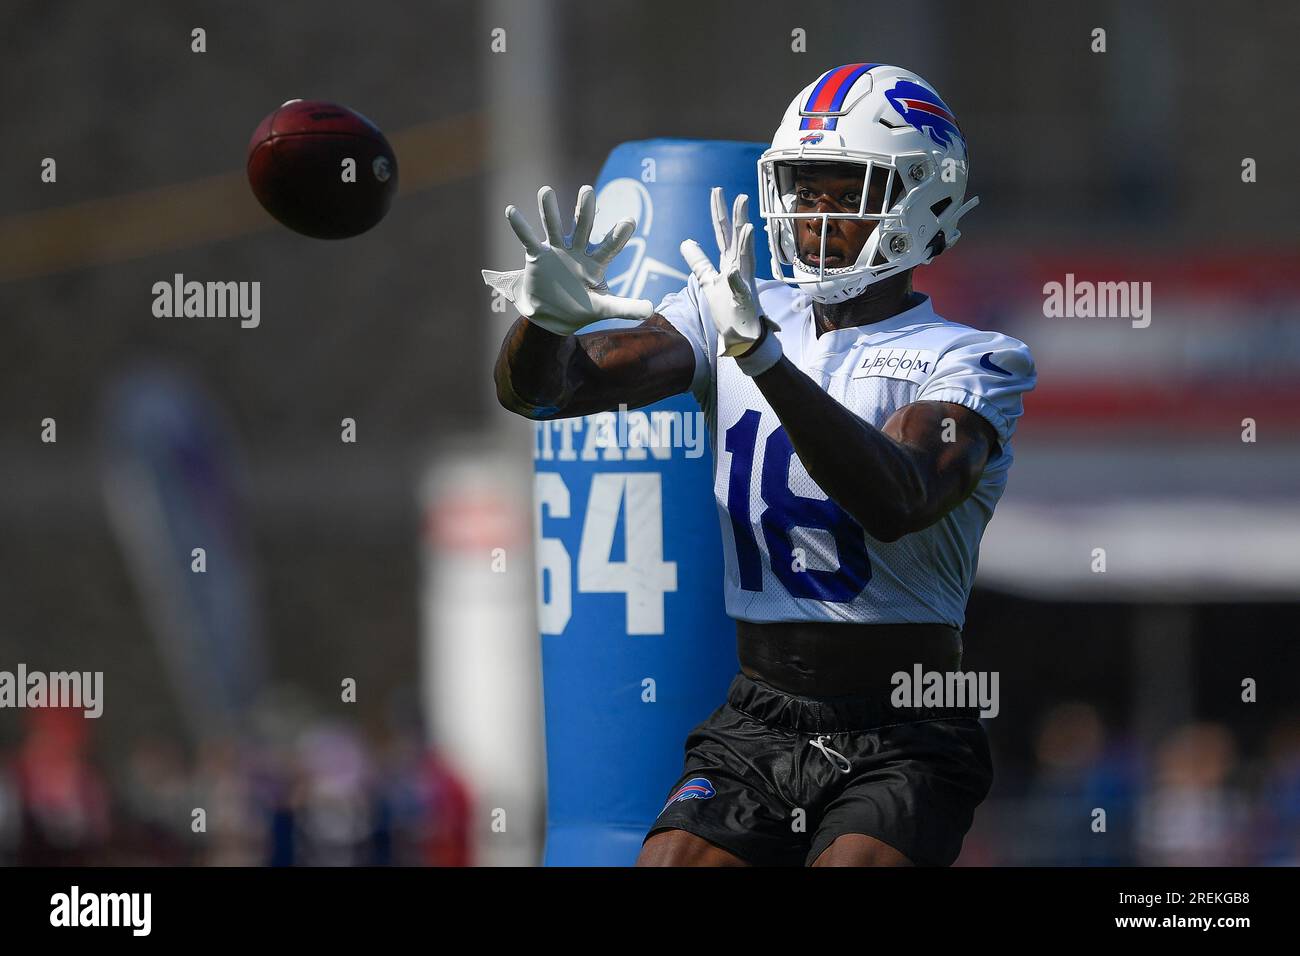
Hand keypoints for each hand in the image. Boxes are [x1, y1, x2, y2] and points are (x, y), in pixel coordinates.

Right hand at [482, 185, 653, 335]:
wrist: (551, 316)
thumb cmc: (580, 309)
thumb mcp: (604, 308)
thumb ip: (626, 307)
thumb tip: (652, 310)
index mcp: (595, 263)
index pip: (609, 247)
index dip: (618, 235)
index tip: (630, 220)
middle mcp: (577, 251)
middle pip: (583, 227)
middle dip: (584, 210)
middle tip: (587, 191)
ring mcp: (557, 251)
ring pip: (553, 226)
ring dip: (549, 210)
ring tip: (545, 190)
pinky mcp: (538, 256)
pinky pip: (528, 238)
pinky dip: (520, 226)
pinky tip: (511, 210)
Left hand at [679, 188, 766, 357]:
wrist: (742, 336)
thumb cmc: (728, 307)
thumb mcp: (708, 281)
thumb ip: (698, 261)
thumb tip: (686, 242)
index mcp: (729, 262)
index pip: (722, 232)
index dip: (719, 212)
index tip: (717, 191)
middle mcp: (739, 269)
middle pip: (736, 239)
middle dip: (738, 218)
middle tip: (739, 196)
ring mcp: (743, 285)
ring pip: (745, 260)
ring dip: (745, 243)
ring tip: (745, 224)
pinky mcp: (743, 303)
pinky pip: (738, 291)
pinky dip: (736, 280)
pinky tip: (733, 270)